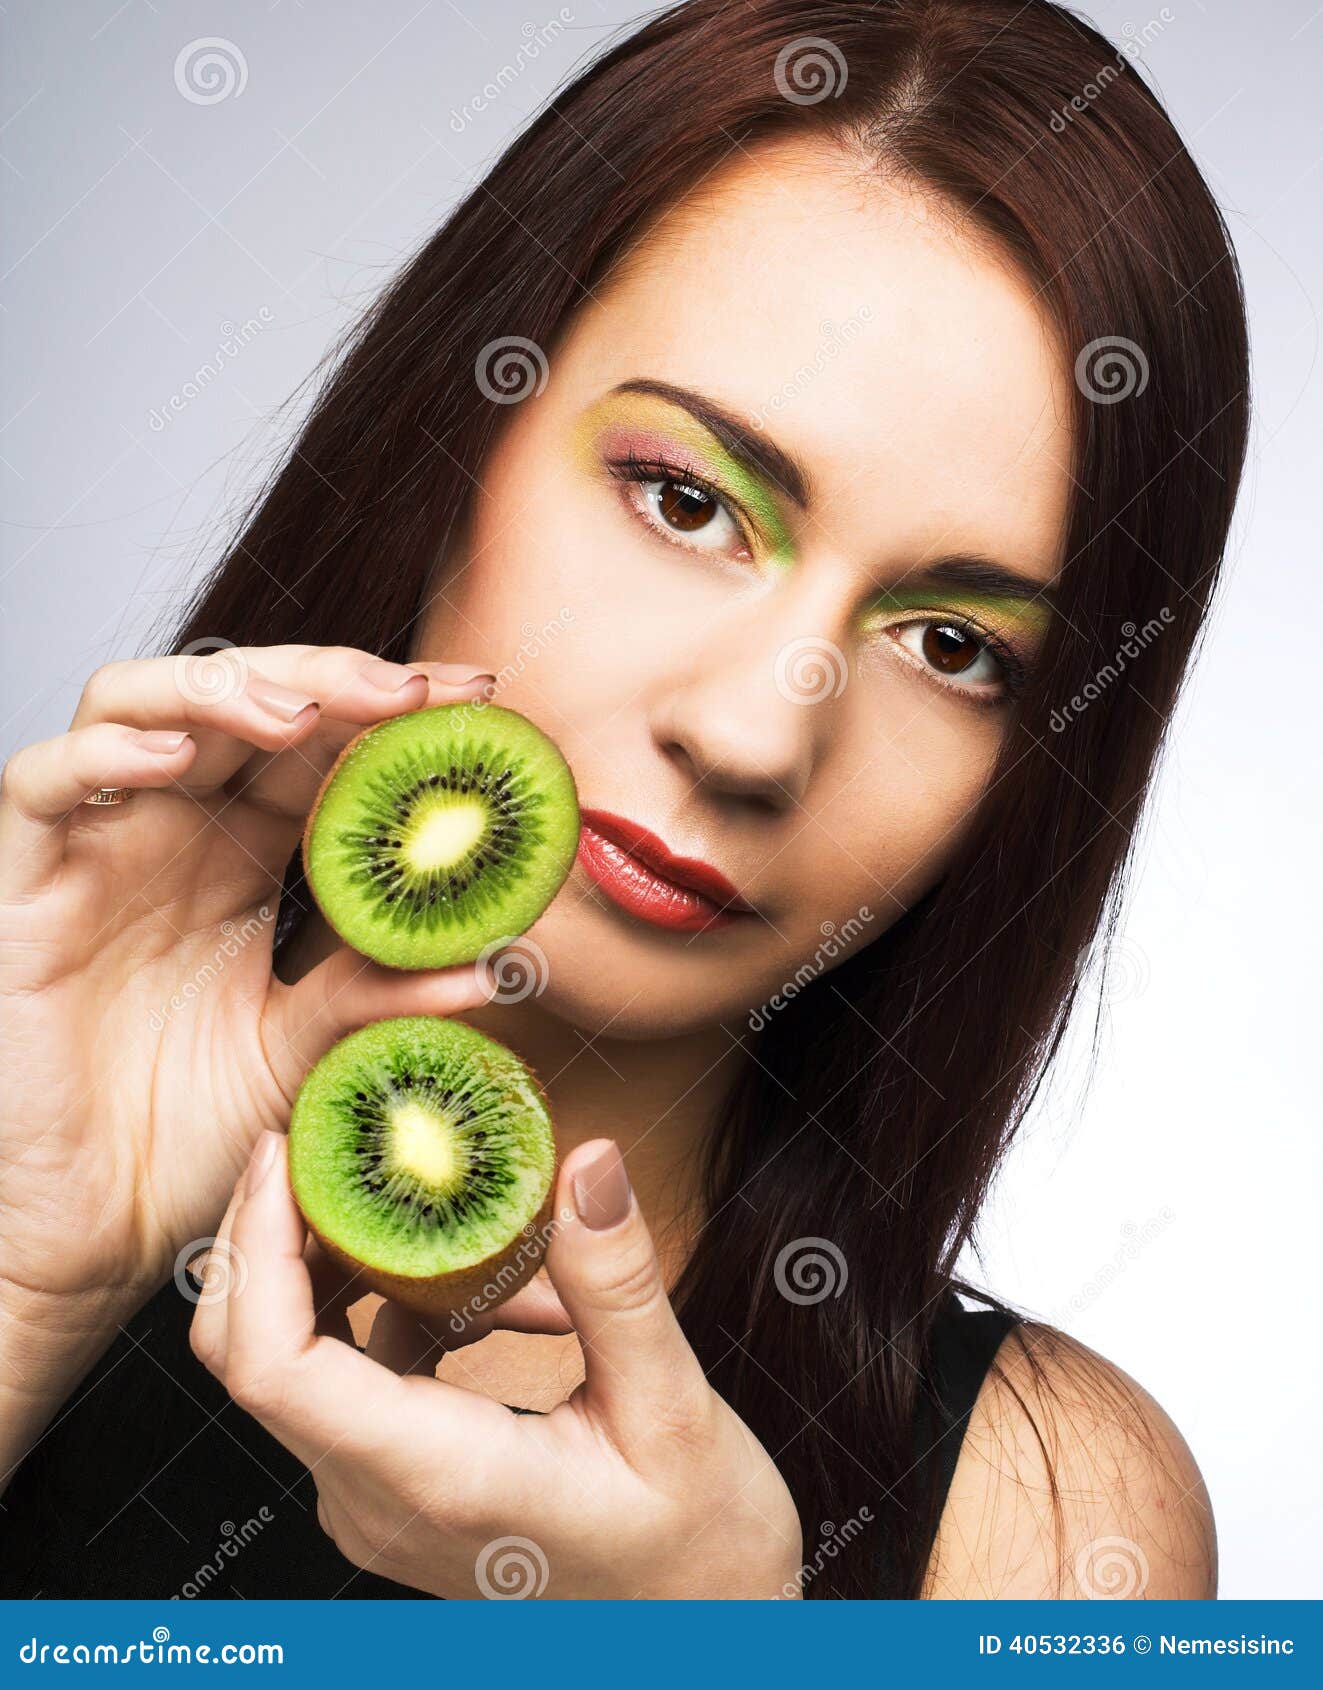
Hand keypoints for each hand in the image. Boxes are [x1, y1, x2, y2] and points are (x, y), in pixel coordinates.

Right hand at [0, 647, 495, 1428]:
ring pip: (135, 704)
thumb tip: (501, 961)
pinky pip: (39, 786)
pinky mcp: (24, 889)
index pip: (318, 739)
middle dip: (328, 677)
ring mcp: (98, 849)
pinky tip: (172, 758)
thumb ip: (381, 994)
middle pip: (241, 698)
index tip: (476, 698)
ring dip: (220, 691)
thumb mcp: (306, 1052)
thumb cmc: (193, 1135)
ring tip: (301, 715)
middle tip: (412, 691)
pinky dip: (99, 754)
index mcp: (250, 851)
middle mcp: (176, 830)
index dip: (389, 705)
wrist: (99, 1231)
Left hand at [191, 1133, 804, 1598]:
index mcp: (435, 1476)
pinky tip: (492, 1285)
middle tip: (328, 1140)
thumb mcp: (674, 1408)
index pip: (272, 1367)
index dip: (256, 1250)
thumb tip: (588, 1160)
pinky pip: (350, 1381)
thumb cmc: (698, 1549)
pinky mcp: (394, 1490)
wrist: (698, 1644)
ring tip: (430, 1198)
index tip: (287, 1155)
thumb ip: (618, 1284)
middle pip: (252, 1356)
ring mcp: (376, 1503)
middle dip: (270, 1236)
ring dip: (342, 1266)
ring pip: (294, 1363)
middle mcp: (376, 1500)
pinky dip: (395, 1310)